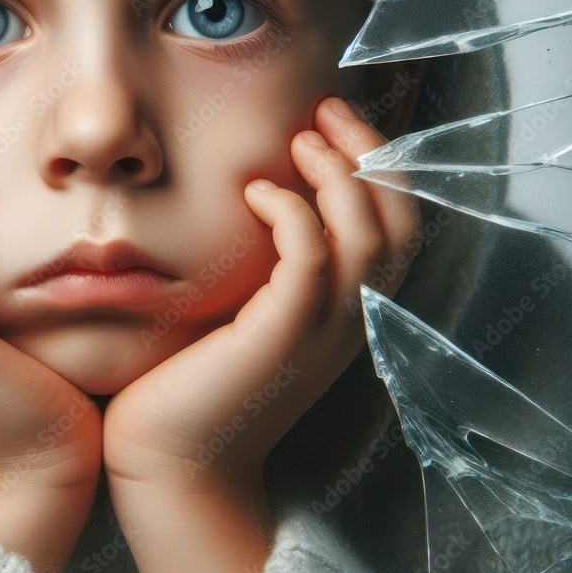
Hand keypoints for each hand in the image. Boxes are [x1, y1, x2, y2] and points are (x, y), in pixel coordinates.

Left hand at [102, 97, 420, 490]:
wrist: (172, 463)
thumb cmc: (193, 386)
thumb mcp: (245, 316)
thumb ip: (267, 270)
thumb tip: (255, 198)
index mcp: (346, 316)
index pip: (397, 228)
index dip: (378, 166)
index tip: (332, 122)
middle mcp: (349, 324)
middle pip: (398, 221)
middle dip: (369, 152)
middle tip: (325, 110)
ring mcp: (321, 334)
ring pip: (366, 234)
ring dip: (338, 174)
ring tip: (299, 138)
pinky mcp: (280, 339)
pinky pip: (309, 258)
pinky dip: (295, 214)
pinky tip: (258, 194)